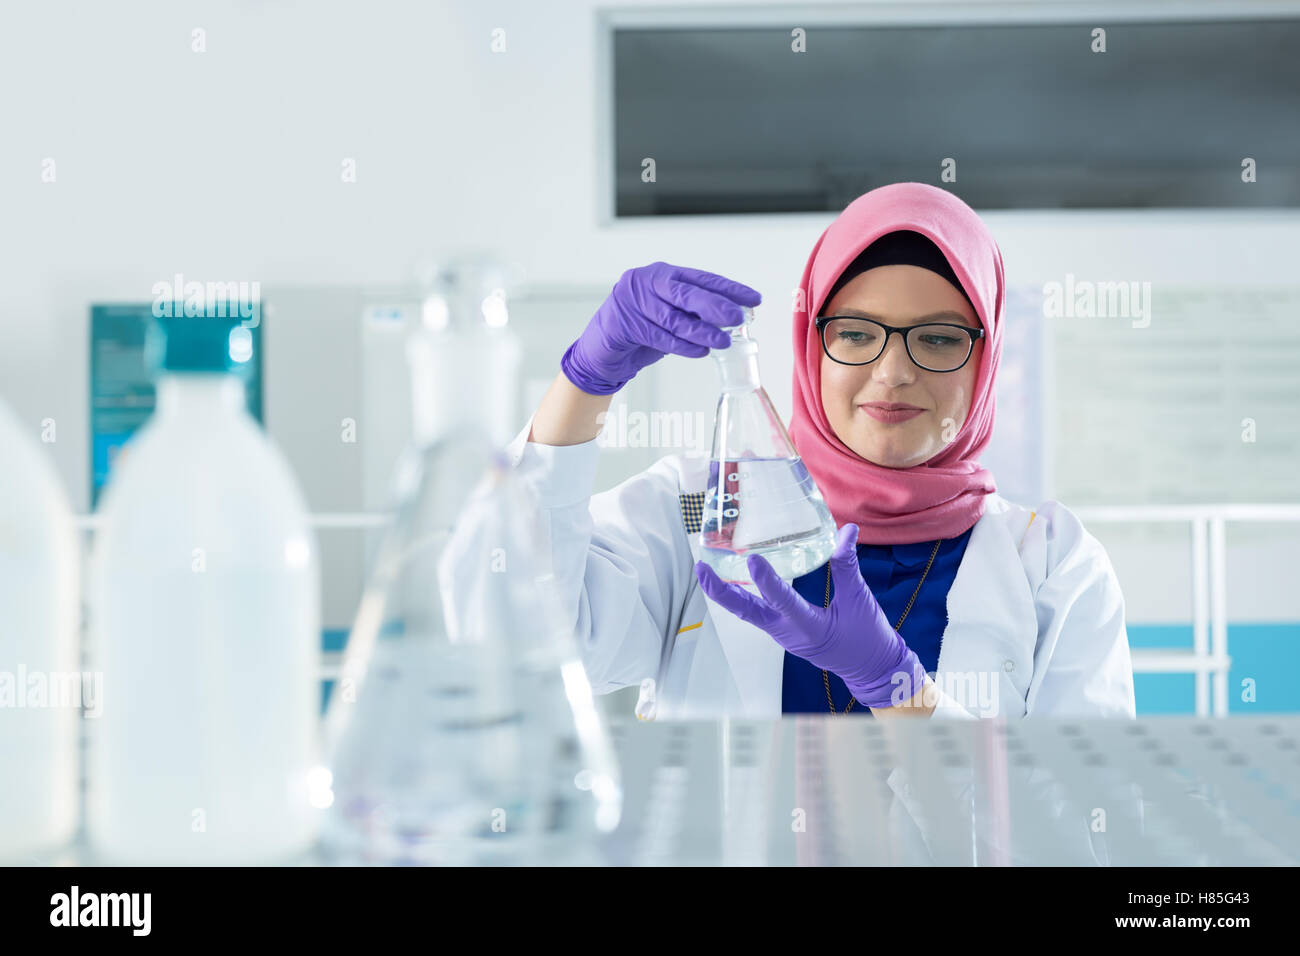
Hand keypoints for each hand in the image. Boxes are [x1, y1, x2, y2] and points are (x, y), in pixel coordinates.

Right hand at [560, 262, 760, 394]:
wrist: (601, 350)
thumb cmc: (639, 330)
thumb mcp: (670, 315)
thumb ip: (693, 312)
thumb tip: (733, 316)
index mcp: (662, 274)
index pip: (702, 278)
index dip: (729, 289)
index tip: (753, 299)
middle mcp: (646, 282)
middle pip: (686, 293)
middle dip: (716, 306)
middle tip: (738, 317)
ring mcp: (632, 301)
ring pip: (674, 318)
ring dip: (702, 331)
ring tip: (723, 340)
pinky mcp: (624, 324)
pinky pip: (660, 336)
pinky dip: (683, 346)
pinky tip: (700, 351)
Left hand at [693, 523, 928, 709]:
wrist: (871, 669)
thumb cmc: (868, 636)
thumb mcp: (859, 599)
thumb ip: (847, 565)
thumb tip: (848, 530)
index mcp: (809, 627)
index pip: (783, 601)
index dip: (767, 581)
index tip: (752, 560)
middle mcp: (788, 633)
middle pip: (746, 612)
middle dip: (721, 591)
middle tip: (702, 568)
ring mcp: (782, 634)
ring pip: (746, 613)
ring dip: (725, 593)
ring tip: (706, 570)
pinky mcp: (783, 632)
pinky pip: (756, 614)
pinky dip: (741, 597)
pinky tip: (732, 580)